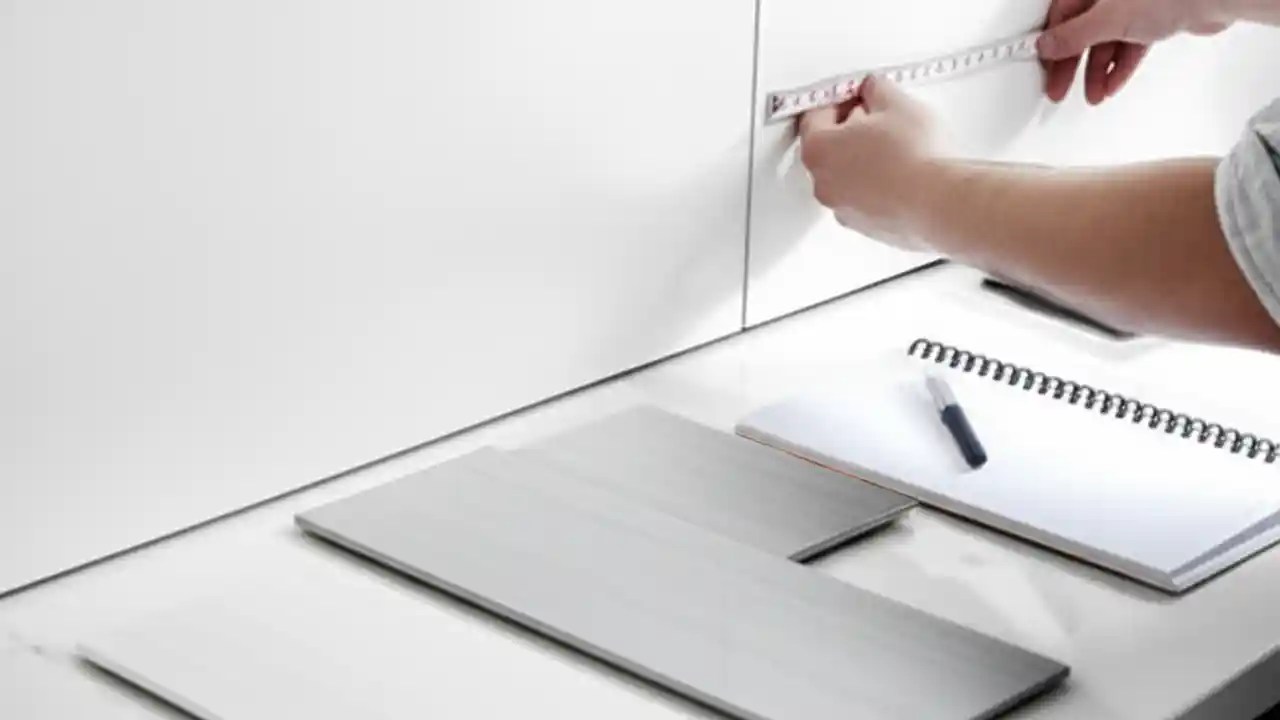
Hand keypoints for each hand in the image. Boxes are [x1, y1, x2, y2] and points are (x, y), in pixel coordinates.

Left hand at [798, 76, 937, 250]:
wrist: (940, 203)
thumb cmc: (914, 155)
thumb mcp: (896, 103)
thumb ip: (876, 89)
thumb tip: (873, 90)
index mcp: (819, 149)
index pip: (814, 117)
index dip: (839, 100)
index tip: (858, 95)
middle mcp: (823, 184)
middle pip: (827, 149)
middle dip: (849, 130)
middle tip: (878, 118)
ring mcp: (842, 209)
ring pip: (845, 177)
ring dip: (862, 160)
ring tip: (895, 148)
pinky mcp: (865, 227)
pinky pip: (863, 199)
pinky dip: (876, 186)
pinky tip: (902, 175)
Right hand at [1039, 0, 1231, 103]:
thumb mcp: (1106, 19)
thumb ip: (1073, 36)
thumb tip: (1047, 46)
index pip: (1061, 17)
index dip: (1051, 45)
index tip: (1045, 66)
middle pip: (1082, 32)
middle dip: (1072, 64)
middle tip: (1060, 87)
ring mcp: (1133, 6)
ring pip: (1106, 42)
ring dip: (1097, 71)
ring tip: (1093, 93)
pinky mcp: (1154, 19)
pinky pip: (1128, 46)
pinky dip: (1120, 66)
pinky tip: (1112, 83)